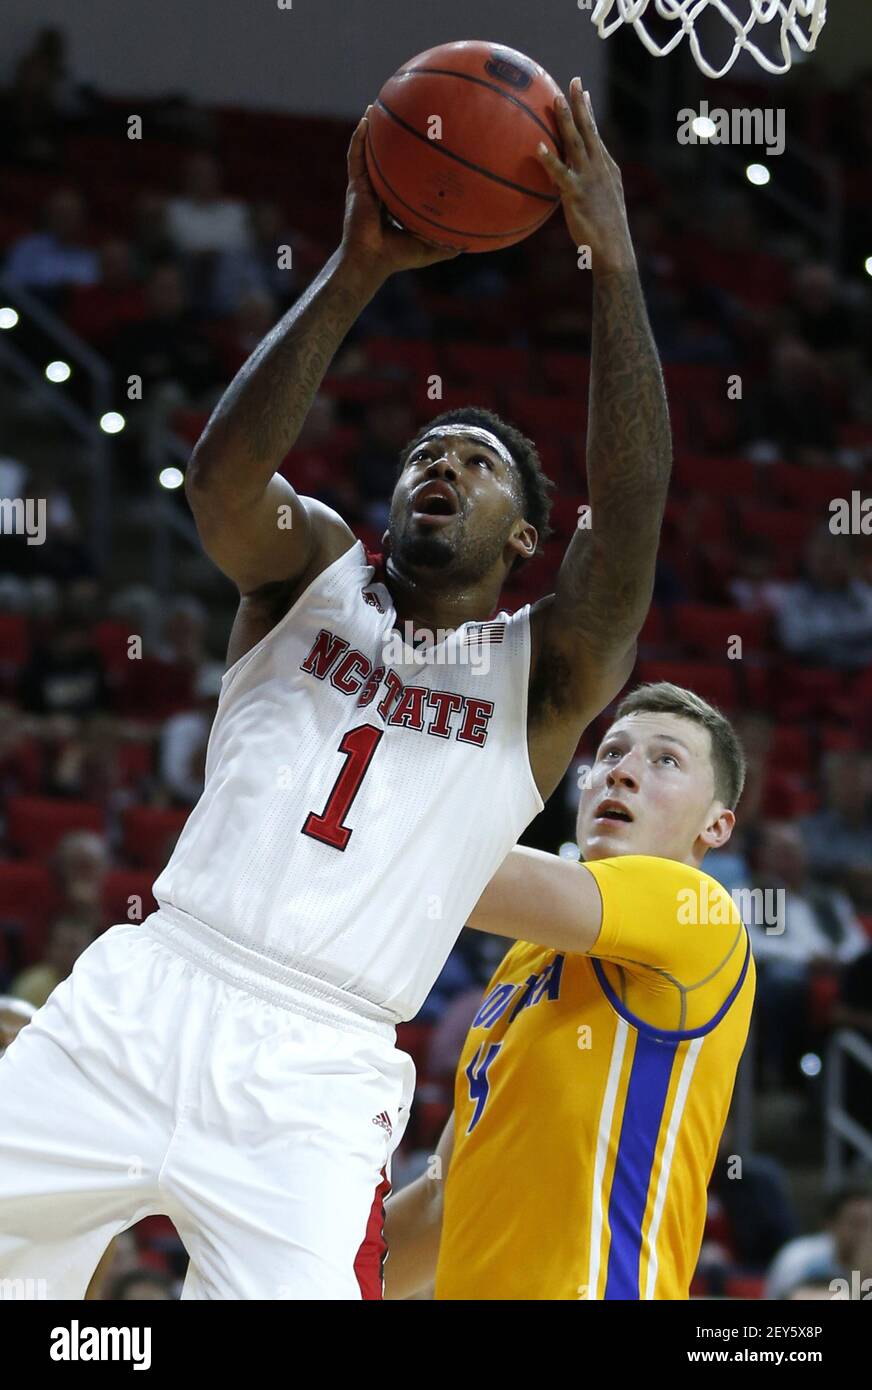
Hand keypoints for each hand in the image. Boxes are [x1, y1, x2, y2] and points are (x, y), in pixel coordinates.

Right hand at [340, 107, 461, 280]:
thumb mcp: (430, 248)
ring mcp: (366, 186)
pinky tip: (366, 118)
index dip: (414, 161)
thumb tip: (471, 243)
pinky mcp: (356, 186)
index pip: (406, 177)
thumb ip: (448, 244)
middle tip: (407, 116)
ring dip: (372, 130)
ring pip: (369, 152)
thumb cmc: (397, 257)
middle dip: (393, 139)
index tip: (428, 142)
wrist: (371, 260)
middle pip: (388, 159)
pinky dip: (359, 138)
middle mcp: (380, 191)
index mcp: (395, 202)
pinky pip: (356, 156)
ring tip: (379, 105)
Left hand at [535, 77, 635, 275]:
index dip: (589, 112)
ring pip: (575, 143)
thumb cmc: (604, 232)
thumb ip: (589, 188)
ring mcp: (589, 179)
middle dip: (580, 104)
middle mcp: (599, 167)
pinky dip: (549, 159)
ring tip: (555, 99)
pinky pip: (560, 173)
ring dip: (566, 119)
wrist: (613, 248)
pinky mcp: (576, 194)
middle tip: (573, 81)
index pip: (595, 134)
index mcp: (606, 167)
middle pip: (588, 129)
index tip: (583, 92)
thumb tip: (570, 185)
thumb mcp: (602, 203)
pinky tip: (537, 146)